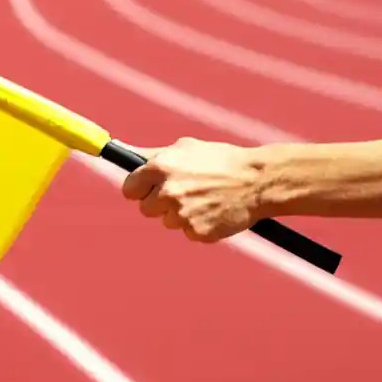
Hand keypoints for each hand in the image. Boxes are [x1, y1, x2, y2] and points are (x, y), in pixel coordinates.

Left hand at [119, 137, 265, 242]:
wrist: (258, 181)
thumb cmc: (221, 160)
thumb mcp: (186, 149)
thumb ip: (153, 155)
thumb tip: (124, 151)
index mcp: (160, 168)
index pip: (129, 189)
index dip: (139, 189)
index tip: (148, 189)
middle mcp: (167, 192)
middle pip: (146, 209)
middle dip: (160, 203)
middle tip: (184, 192)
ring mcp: (181, 215)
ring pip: (168, 221)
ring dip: (181, 214)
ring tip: (205, 198)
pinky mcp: (196, 232)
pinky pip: (188, 232)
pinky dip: (198, 224)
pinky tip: (214, 210)